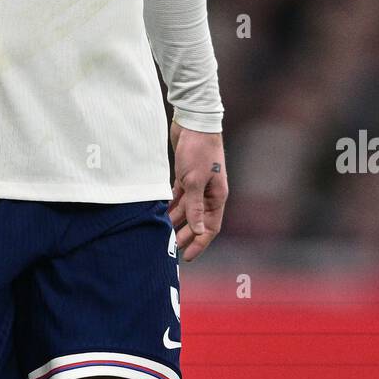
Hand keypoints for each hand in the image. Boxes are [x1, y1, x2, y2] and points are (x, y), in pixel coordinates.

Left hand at [167, 120, 227, 262]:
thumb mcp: (194, 181)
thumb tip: (198, 231)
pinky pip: (179, 196)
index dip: (199, 243)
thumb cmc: (198, 150)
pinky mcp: (186, 174)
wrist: (194, 121)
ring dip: (176, 220)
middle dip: (185, 234)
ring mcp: (198, 183)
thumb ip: (195, 207)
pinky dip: (171, 204)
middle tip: (170, 248)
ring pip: (187, 208)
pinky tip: (161, 212)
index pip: (210, 227)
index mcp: (217, 196)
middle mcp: (209, 192)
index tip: (186, 256)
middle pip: (197, 220)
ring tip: (162, 233)